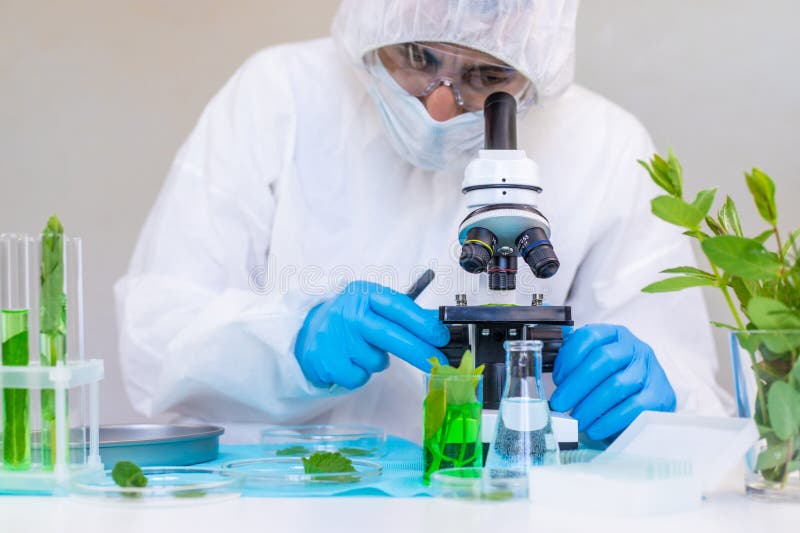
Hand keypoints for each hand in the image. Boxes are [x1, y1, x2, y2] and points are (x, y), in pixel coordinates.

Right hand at [294, 281, 449, 389]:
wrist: (308, 330)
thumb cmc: (351, 319)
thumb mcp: (374, 307)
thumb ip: (404, 316)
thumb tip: (439, 327)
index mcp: (364, 294)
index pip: (398, 307)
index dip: (422, 323)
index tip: (442, 338)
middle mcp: (348, 312)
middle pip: (390, 335)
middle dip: (419, 352)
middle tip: (439, 365)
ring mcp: (335, 336)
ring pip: (376, 361)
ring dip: (377, 362)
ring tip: (363, 350)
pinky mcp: (325, 360)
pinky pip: (359, 377)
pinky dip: (360, 375)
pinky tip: (350, 361)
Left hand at [550, 324, 675, 439]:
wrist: (645, 405)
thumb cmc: (611, 382)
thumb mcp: (592, 365)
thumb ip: (573, 359)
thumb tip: (548, 361)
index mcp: (615, 335)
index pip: (590, 336)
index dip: (570, 357)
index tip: (556, 379)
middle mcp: (635, 348)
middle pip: (603, 360)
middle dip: (576, 385)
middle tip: (559, 404)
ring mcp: (650, 371)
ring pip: (617, 385)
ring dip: (591, 405)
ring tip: (576, 420)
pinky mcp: (660, 396)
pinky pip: (634, 407)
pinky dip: (610, 420)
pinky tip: (595, 428)